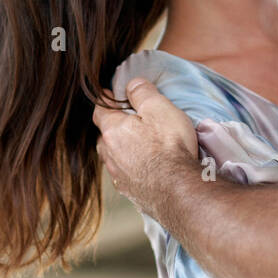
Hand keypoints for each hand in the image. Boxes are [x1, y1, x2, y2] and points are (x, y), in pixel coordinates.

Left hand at [93, 78, 200, 216]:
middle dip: (114, 128)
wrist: (178, 190)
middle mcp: (109, 154)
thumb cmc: (169, 146)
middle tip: (131, 122)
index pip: (99, 110)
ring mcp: (119, 176)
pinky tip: (146, 168)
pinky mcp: (131, 192)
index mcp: (112, 130)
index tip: (110, 95)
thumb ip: (142, 92)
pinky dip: (132, 169)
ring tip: (139, 147)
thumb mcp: (159, 108)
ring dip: (122, 150)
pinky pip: (126, 175)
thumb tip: (131, 84)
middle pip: (104, 136)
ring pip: (113, 157)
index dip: (105, 101)